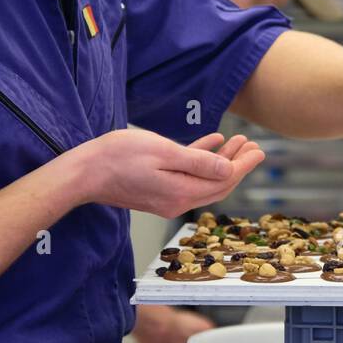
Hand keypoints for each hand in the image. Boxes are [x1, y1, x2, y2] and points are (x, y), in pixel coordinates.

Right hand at [76, 128, 264, 217]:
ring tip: (238, 142)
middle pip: (218, 183)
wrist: (84, 172)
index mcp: (182, 193)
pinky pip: (187, 176)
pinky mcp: (157, 190)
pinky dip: (201, 160)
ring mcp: (167, 197)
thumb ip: (197, 162)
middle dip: (238, 164)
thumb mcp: (163, 152)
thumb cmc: (118, 157)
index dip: (243, 165)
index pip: (223, 180)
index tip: (258, 150)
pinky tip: (212, 142)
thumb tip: (226, 168)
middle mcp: (177, 200)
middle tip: (254, 146)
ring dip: (222, 161)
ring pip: (204, 180)